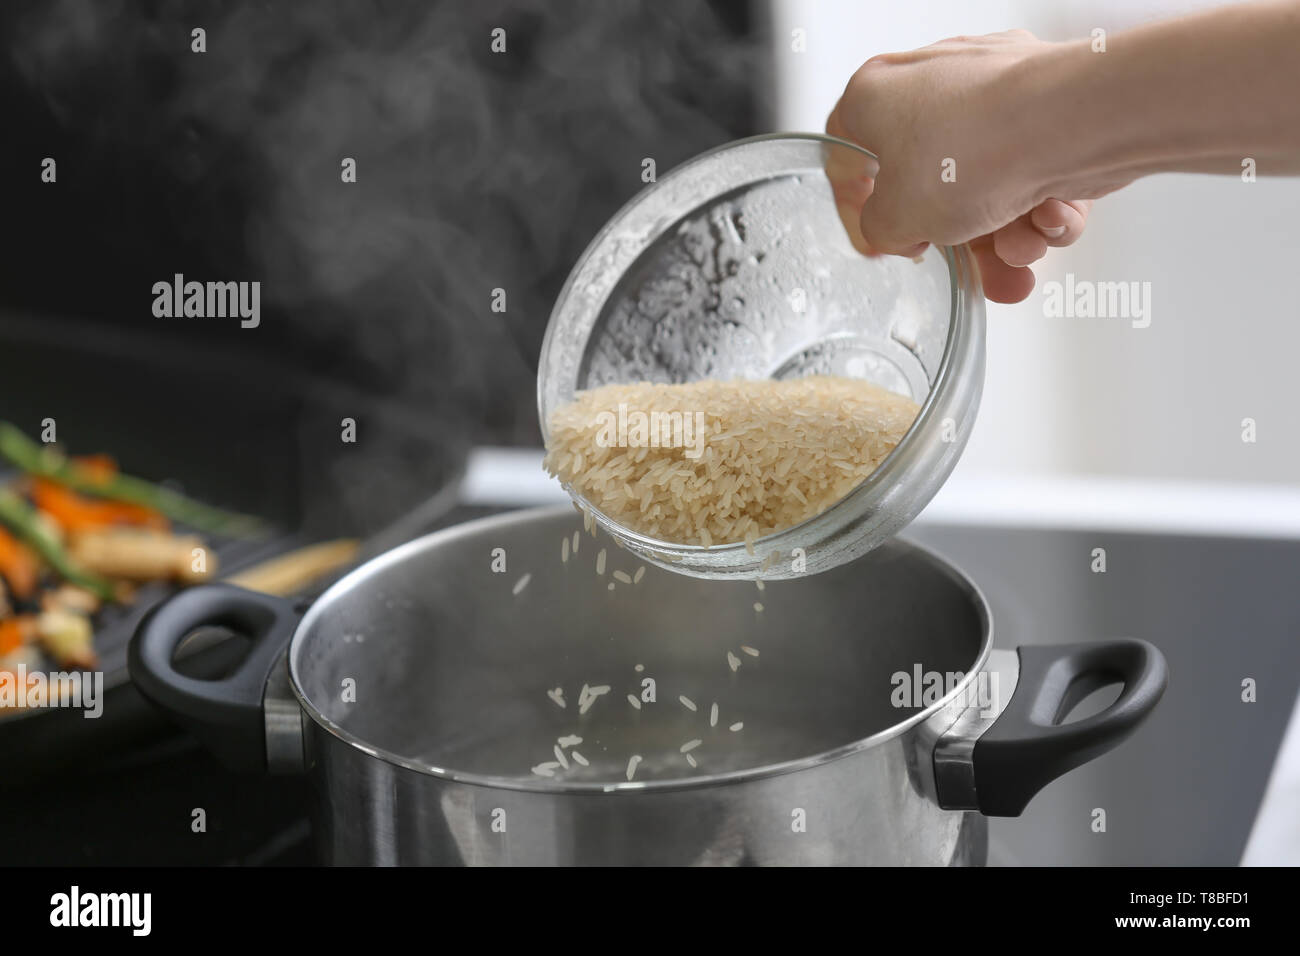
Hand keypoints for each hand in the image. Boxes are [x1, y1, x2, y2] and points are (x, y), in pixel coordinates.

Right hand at [826, 30, 1100, 303]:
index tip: (879, 241)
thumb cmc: (974, 150)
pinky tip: (1051, 217)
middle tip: (973, 275)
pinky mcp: (1046, 104)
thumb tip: (897, 230)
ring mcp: (992, 90)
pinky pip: (1033, 168)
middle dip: (961, 242)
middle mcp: (933, 83)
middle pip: (933, 182)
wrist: (1074, 123)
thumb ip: (880, 230)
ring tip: (1020, 254)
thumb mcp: (894, 219)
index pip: (849, 152)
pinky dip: (1043, 204)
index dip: (858, 208)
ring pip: (989, 182)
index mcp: (877, 95)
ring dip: (1007, 234)